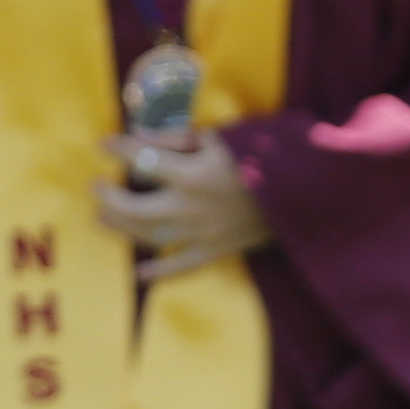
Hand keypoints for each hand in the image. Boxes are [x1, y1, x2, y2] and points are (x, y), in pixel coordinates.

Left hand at [94, 128, 268, 280]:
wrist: (314, 189)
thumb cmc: (269, 152)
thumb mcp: (223, 135)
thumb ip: (178, 139)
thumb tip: (142, 139)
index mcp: (191, 175)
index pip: (142, 161)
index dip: (118, 150)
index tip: (104, 144)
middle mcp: (191, 209)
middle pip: (133, 208)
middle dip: (108, 197)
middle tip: (95, 187)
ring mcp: (203, 234)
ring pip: (149, 236)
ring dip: (121, 228)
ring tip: (101, 218)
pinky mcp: (218, 250)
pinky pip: (183, 265)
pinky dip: (159, 271)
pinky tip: (139, 273)